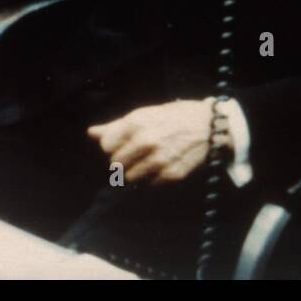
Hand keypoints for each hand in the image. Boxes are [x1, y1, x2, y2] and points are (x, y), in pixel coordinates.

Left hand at [87, 100, 220, 185]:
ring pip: (129, 178)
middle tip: (135, 155)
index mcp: (137, 123)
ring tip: (147, 162)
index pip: (106, 146)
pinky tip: (161, 167)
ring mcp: (159, 160)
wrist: (210, 125)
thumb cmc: (174, 116)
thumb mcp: (145, 114)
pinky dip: (151, 179)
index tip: (121, 145)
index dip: (112, 146)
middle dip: (122, 161)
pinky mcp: (171, 175)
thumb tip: (91, 133)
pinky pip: (148, 185)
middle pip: (116, 164)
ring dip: (135, 173)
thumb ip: (116, 126)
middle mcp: (146, 141)